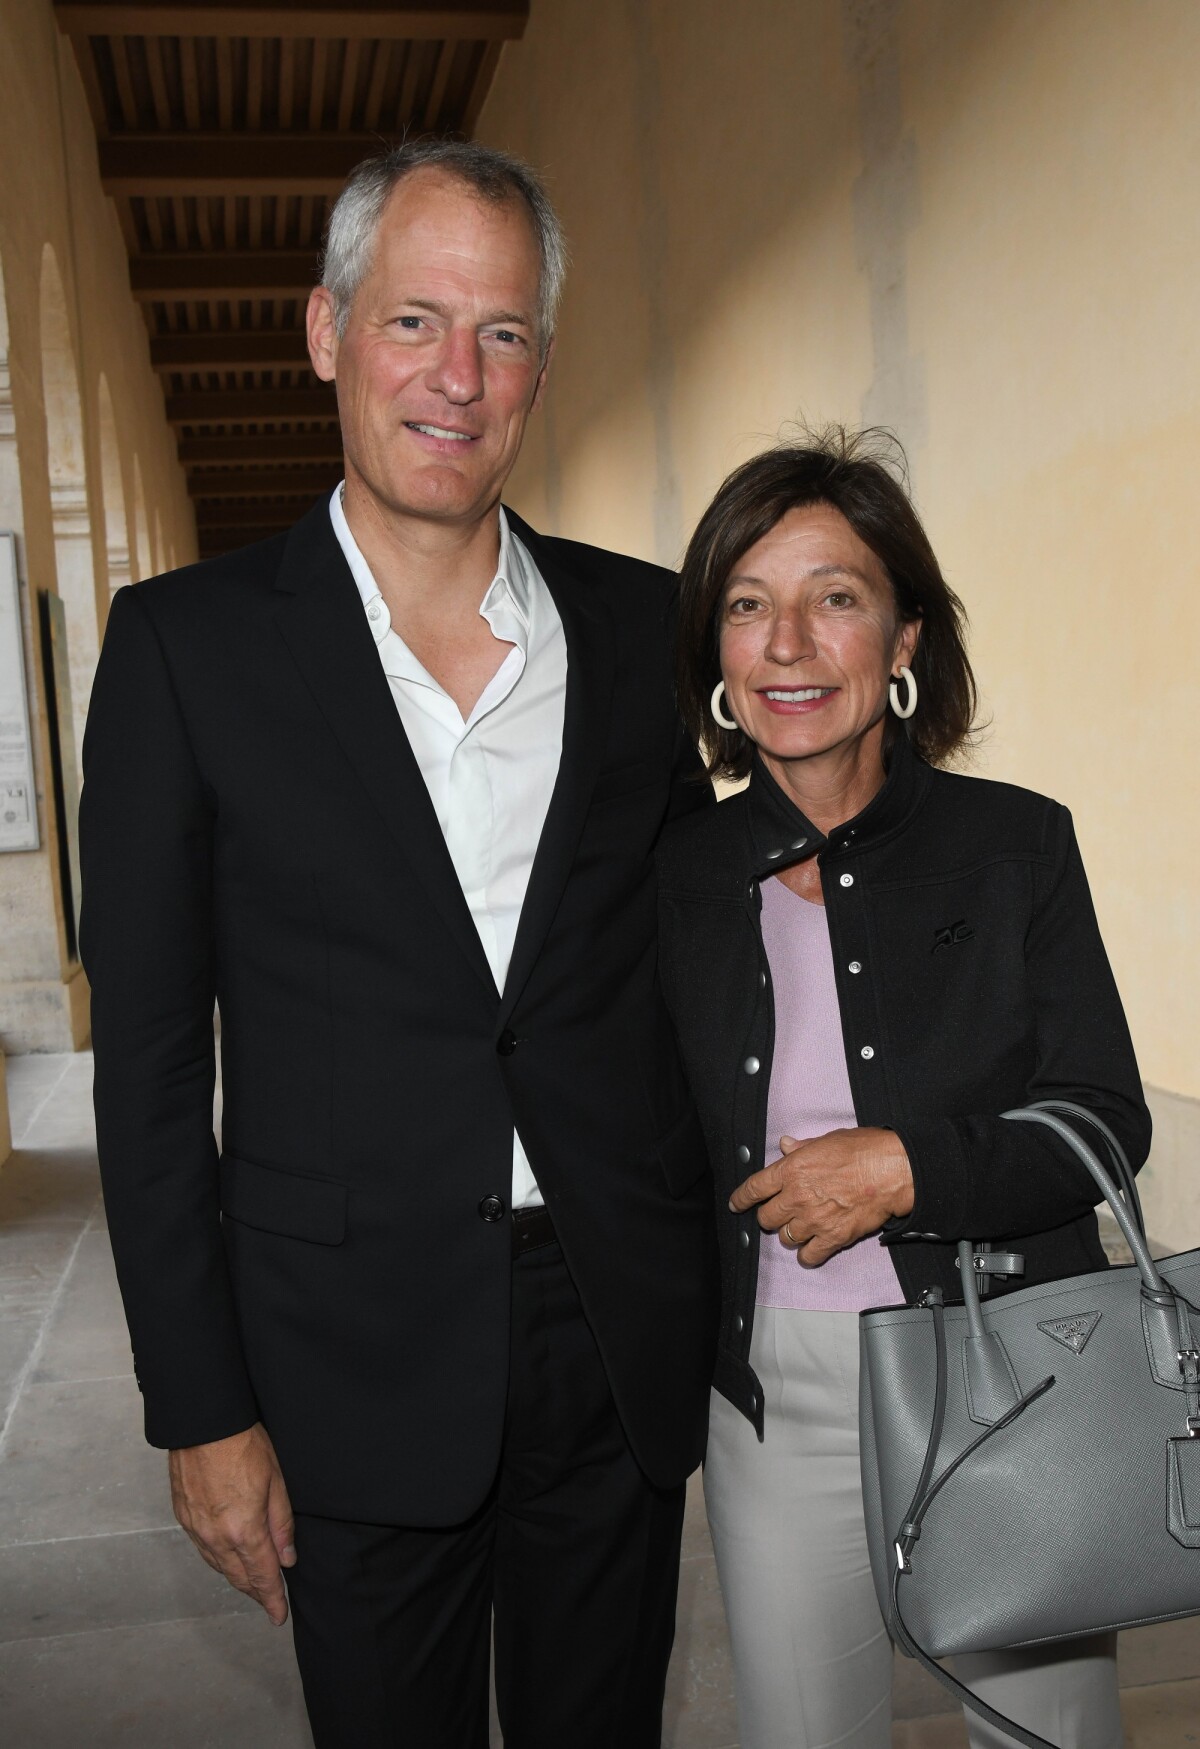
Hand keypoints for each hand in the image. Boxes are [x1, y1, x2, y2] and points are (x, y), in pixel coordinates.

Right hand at [168, 1422, 295, 1624]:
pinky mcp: (184, 1517)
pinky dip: (218, 1560)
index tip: (279, 1615)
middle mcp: (217, 1537)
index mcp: (244, 1531)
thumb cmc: (243, 1445)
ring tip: (252, 1584)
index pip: (263, 1576)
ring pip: (219, 1566)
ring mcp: (197, 1529)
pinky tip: (227, 1558)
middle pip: (239, 1577)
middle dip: (256, 1592)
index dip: (272, 1599)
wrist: (203, 1424)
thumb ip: (281, 1524)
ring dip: (237, 1578)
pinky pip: (203, 1550)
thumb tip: (287, 1559)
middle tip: (269, 1602)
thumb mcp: (276, 1482)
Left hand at [729, 1127, 914, 1266]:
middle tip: (781, 1213)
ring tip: (802, 1227)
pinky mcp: (833, 1238)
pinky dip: (808, 1254)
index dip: (741, 1198)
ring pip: (785, 1238)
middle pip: (766, 1218)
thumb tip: (785, 1146)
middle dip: (770, 1216)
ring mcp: (814, 1220)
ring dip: (790, 1234)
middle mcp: (797, 1197)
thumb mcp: (827, 1140)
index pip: (754, 1188)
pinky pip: (808, 1256)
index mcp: (792, 1170)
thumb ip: (802, 1148)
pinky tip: (813, 1247)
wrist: (893, 1171)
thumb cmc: (865, 1151)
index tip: (737, 1205)